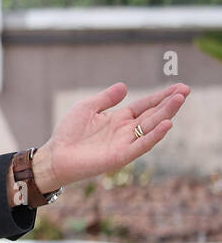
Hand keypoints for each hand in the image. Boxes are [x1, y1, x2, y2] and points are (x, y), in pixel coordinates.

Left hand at [31, 83, 189, 193]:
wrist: (56, 154)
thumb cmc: (68, 132)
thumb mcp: (87, 108)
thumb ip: (106, 98)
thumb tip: (125, 86)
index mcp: (119, 118)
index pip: (145, 105)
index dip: (161, 96)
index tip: (179, 87)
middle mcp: (126, 130)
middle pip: (153, 114)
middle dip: (169, 103)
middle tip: (185, 90)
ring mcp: (125, 143)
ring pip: (151, 127)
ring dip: (166, 114)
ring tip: (179, 100)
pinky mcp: (121, 156)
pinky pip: (142, 145)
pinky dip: (155, 135)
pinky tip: (167, 124)